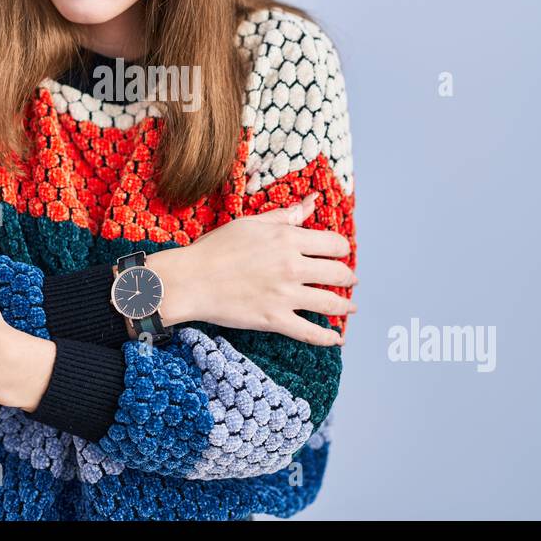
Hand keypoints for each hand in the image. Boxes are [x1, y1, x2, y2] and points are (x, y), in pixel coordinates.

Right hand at [147, 191, 357, 346]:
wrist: (190, 280)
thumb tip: (311, 201)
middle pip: (339, 274)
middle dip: (348, 278)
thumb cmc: (216, 248)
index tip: (340, 254)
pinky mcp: (274, 319)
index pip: (334, 244)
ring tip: (349, 308)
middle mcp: (292, 266)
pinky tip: (336, 338)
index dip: (342, 250)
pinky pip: (311, 333)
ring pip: (331, 303)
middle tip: (349, 282)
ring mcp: (285, 294)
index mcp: (287, 238)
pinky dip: (328, 338)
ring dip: (345, 307)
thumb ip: (285, 216)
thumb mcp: (251, 224)